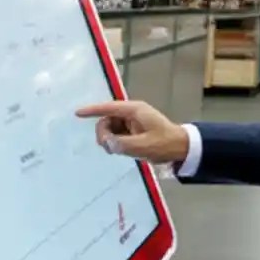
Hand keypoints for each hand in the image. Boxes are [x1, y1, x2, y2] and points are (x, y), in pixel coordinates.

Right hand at [75, 100, 189, 163]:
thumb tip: (107, 143)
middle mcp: (132, 113)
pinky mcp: (133, 130)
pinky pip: (117, 134)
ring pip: (111, 128)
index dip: (92, 110)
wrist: (181, 147)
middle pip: (107, 119)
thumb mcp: (143, 146)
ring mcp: (132, 121)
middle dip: (104, 133)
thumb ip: (123, 144)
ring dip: (109, 139)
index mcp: (134, 110)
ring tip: (116, 150)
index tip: (78, 113)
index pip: (108, 108)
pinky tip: (120, 150)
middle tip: (108, 148)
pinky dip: (115, 141)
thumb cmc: (165, 143)